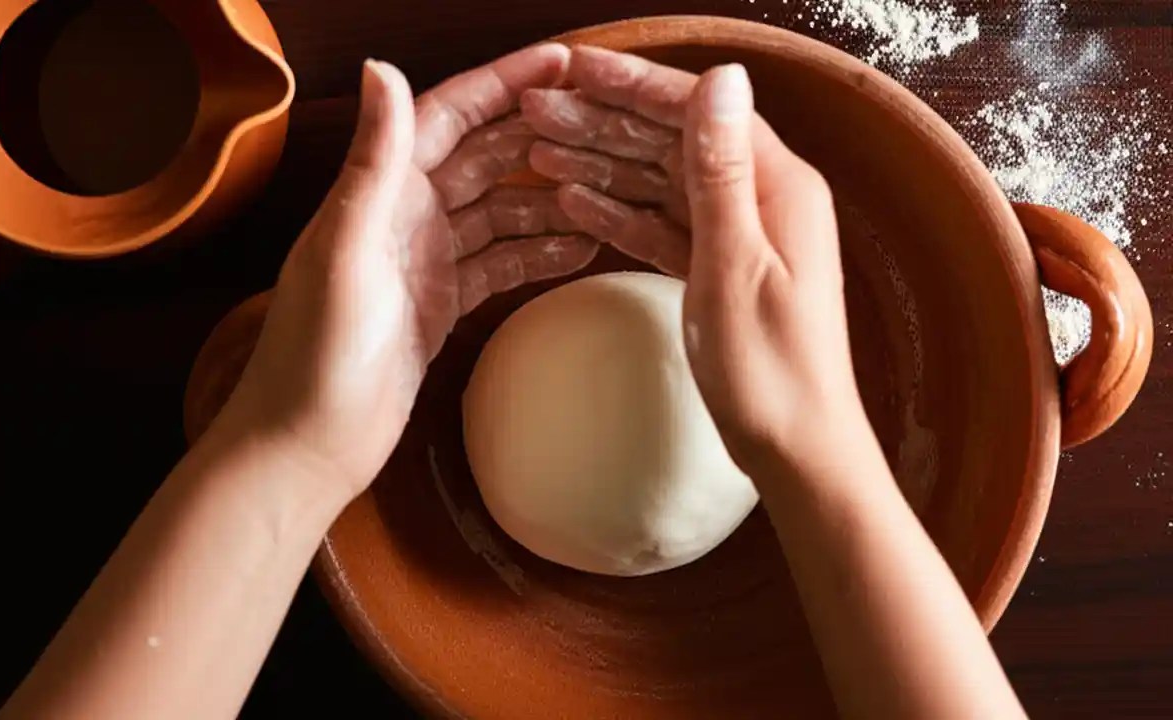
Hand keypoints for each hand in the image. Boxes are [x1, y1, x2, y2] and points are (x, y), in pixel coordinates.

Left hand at [214, 45, 596, 495]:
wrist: (306, 447)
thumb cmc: (315, 353)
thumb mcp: (347, 249)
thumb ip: (371, 161)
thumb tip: (380, 65)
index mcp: (378, 192)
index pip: (448, 115)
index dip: (504, 83)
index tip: (564, 60)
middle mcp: (402, 215)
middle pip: (482, 158)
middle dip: (538, 135)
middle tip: (605, 123)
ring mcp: (423, 260)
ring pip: (498, 211)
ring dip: (547, 198)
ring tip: (608, 188)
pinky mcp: (439, 304)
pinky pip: (498, 264)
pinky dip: (536, 254)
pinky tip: (582, 248)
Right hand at [521, 48, 858, 471]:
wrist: (798, 447)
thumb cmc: (773, 370)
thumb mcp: (736, 265)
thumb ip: (722, 172)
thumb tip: (721, 78)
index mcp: (778, 185)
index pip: (696, 110)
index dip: (631, 85)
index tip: (572, 69)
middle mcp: (763, 197)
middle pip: (672, 140)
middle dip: (603, 121)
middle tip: (535, 110)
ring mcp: (742, 233)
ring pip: (661, 181)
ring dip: (601, 164)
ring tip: (539, 150)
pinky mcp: (722, 268)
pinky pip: (665, 226)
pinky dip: (620, 213)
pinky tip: (574, 201)